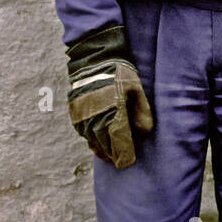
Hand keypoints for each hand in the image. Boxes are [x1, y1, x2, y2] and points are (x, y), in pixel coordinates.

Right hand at [66, 23, 153, 167]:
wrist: (92, 59)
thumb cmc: (118, 73)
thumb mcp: (136, 89)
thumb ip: (141, 111)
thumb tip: (145, 132)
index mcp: (114, 114)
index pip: (120, 144)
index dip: (124, 156)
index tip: (129, 162)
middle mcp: (96, 119)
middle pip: (105, 146)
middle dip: (114, 155)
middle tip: (121, 161)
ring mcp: (83, 118)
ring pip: (93, 142)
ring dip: (102, 150)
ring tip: (109, 156)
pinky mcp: (75, 114)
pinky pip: (83, 133)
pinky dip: (91, 140)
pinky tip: (97, 142)